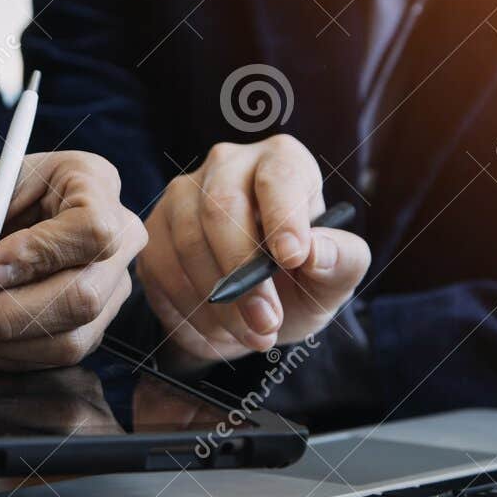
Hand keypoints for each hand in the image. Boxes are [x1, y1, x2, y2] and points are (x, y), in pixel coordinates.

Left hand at [0, 150, 146, 369]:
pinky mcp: (95, 325)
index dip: (34, 258)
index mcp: (91, 181)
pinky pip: (59, 358)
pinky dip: (8, 356)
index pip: (90, 230)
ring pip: (72, 338)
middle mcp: (118, 236)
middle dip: (11, 314)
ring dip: (3, 342)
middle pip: (84, 296)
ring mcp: (112, 286)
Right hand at [140, 135, 369, 370]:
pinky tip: (220, 329)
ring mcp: (183, 194)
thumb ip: (342, 260)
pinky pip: (164, 268)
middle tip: (267, 321)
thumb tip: (316, 251)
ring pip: (189, 242)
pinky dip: (193, 309)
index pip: (278, 175)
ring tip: (252, 334)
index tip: (293, 258)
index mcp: (282, 161)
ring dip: (220, 301)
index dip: (284, 215)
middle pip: (222, 207)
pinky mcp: (154, 230)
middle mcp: (228, 164)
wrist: (248, 311)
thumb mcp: (334, 278)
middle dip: (245, 273)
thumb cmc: (299, 282)